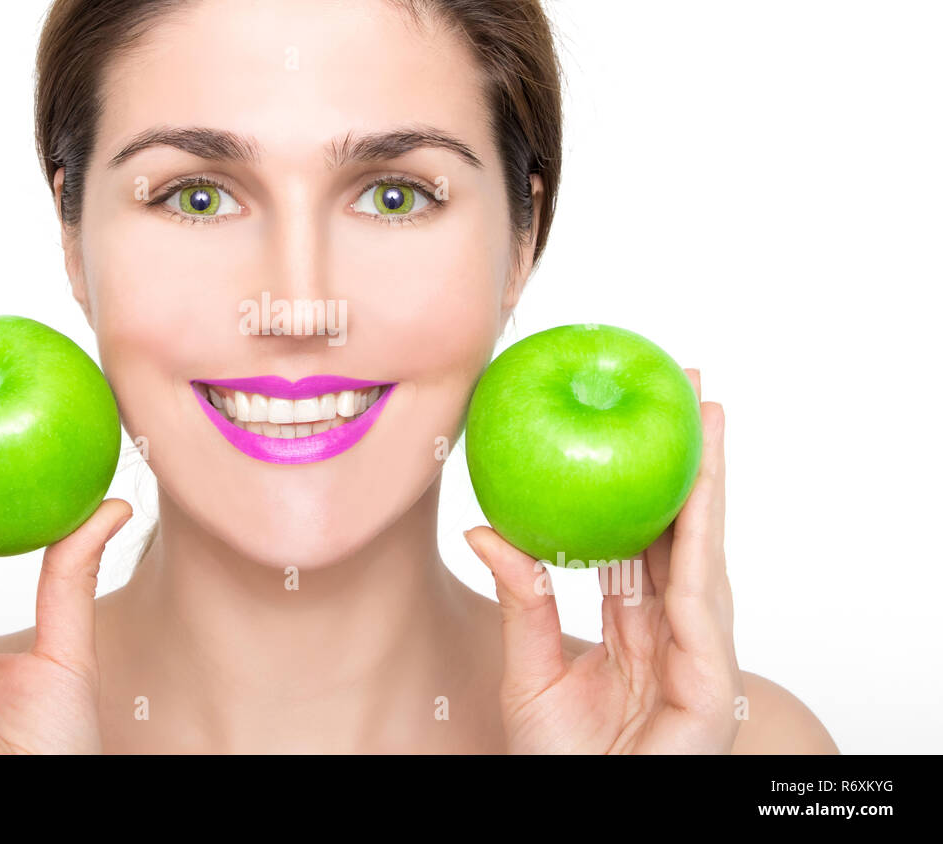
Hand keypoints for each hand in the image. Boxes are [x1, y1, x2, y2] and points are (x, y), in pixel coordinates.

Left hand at [464, 368, 742, 752]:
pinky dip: (699, 549)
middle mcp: (674, 633)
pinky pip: (700, 606)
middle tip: (692, 392)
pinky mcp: (708, 686)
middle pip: (686, 534)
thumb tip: (484, 529)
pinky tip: (696, 499)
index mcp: (637, 626)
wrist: (580, 809)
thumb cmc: (559, 760)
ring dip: (708, 486)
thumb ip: (520, 600)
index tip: (646, 419)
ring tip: (708, 420)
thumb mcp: (526, 669)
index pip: (648, 539)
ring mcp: (698, 657)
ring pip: (705, 555)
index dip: (651, 481)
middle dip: (694, 464)